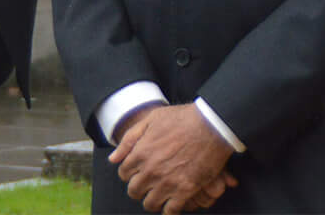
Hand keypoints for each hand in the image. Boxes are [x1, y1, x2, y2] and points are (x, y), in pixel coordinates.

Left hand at [112, 103, 234, 213]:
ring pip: (150, 204)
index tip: (137, 172)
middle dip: (138, 188)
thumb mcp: (151, 120)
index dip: (129, 173)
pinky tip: (173, 204)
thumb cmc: (182, 118)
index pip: (124, 173)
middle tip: (147, 185)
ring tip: (159, 195)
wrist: (211, 124)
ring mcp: (167, 182)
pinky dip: (169, 210)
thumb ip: (129, 139)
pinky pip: (171, 211)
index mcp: (141, 153)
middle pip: (134, 191)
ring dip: (152, 200)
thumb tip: (113, 159)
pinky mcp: (185, 190)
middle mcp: (151, 171)